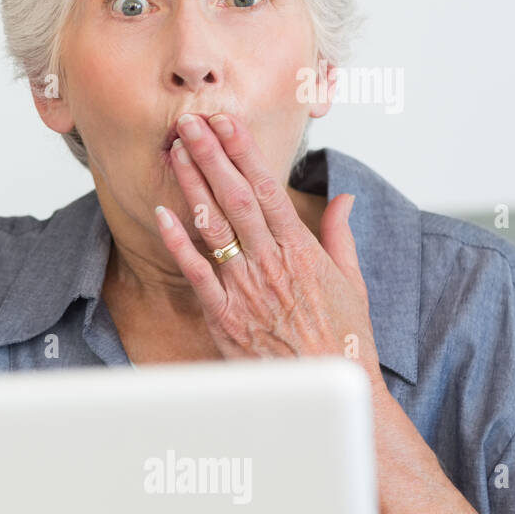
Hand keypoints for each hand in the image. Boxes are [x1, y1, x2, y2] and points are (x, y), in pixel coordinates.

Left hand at [153, 112, 383, 389]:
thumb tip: (344, 198)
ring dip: (192, 185)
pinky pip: (197, 273)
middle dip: (211, 155)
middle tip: (190, 121)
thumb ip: (341, 236)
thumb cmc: (342, 340)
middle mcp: (272, 262)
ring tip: (176, 151)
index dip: (244, 152)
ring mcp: (246, 288)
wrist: (327, 392)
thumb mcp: (353, 282)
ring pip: (214, 226)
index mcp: (302, 250)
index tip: (227, 122)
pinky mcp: (225, 316)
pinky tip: (161, 214)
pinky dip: (178, 243)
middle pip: (236, 197)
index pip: (268, 188)